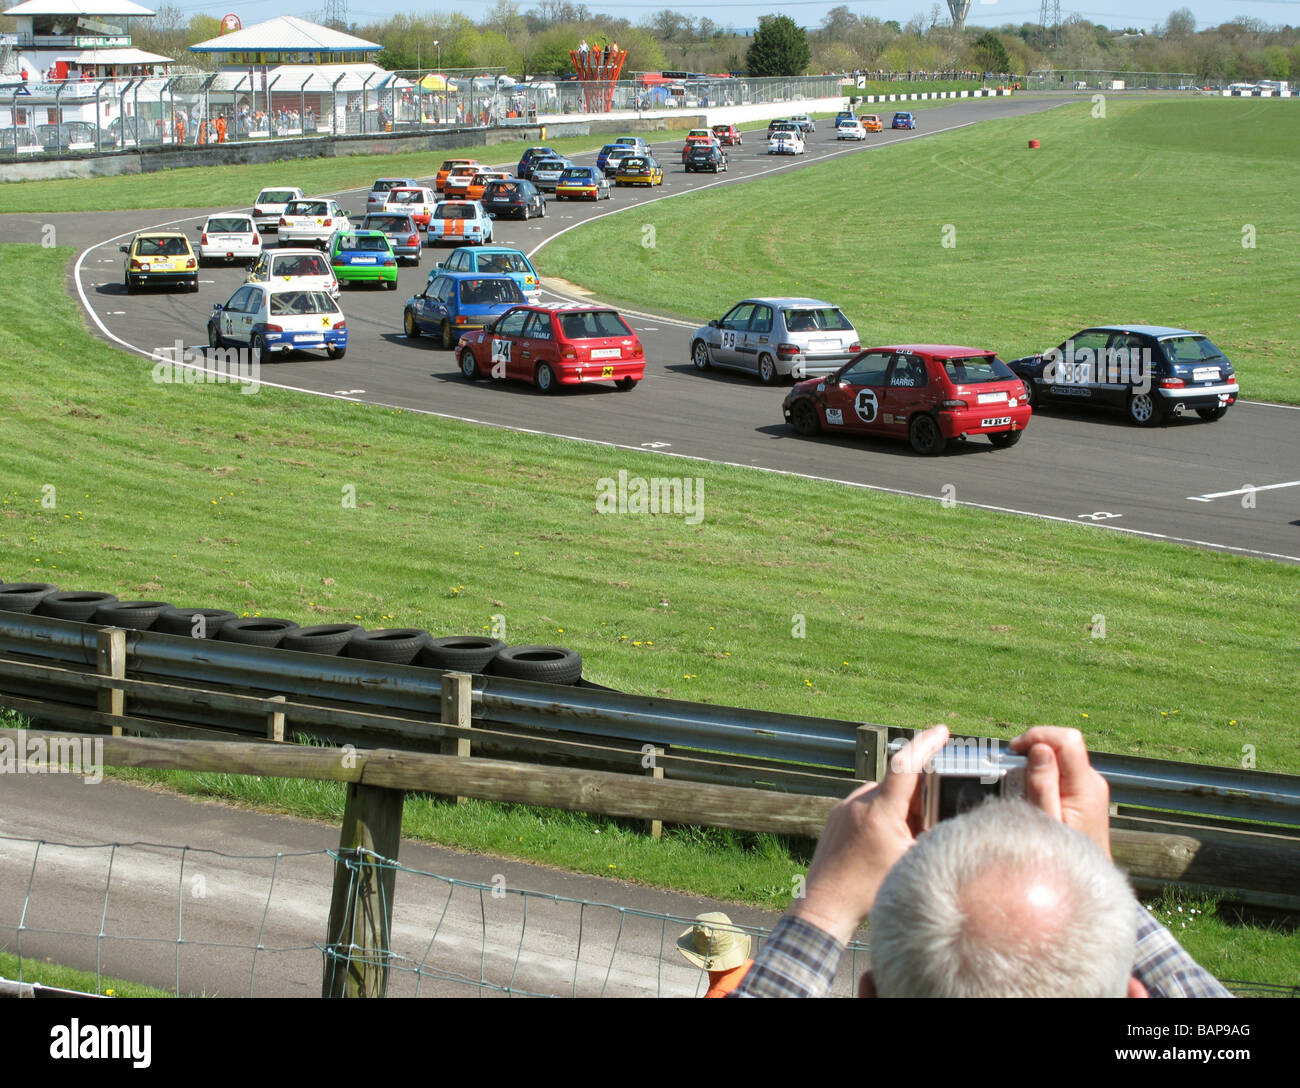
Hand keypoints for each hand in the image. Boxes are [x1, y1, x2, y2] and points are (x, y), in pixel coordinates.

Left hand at [789, 725, 949, 943]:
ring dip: (899, 809)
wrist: (823, 905)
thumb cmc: (867, 891)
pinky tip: (884, 843)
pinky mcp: (835, 817)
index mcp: (880, 811)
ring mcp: (844, 808)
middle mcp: (859, 802)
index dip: (926, 744)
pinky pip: (866, 806)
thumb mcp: (911, 866)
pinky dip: (882, 815)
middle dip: (919, 797)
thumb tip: (950, 821)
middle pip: (899, 784)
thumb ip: (930, 838)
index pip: (906, 765)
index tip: (942, 731)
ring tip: (904, 841)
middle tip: (928, 824)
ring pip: (883, 796)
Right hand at [1009, 727, 1110, 855]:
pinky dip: (1044, 774)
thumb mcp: (1044, 821)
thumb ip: (1043, 784)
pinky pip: (1063, 771)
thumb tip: (1041, 749)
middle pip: (1064, 744)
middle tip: (1009, 768)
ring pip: (1062, 757)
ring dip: (1037, 763)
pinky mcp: (1086, 795)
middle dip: (1034, 749)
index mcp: (1085, 787)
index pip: (1067, 739)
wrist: (1084, 885)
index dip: (1038, 736)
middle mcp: (1093, 782)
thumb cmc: (1060, 859)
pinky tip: (1031, 792)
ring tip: (1018, 784)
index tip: (1013, 751)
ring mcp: (1091, 788)